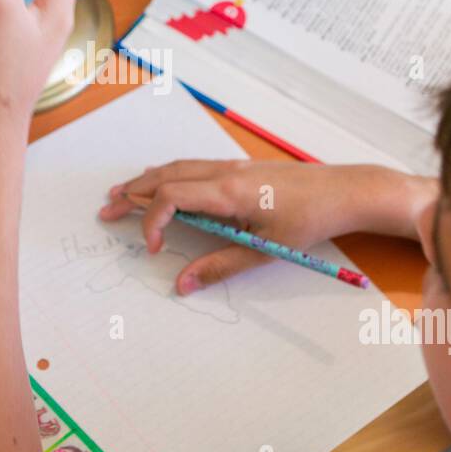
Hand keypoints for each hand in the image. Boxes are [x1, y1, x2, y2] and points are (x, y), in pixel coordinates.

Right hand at [100, 159, 431, 292]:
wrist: (345, 191)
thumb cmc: (309, 222)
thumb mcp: (264, 250)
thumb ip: (219, 266)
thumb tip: (182, 285)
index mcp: (228, 190)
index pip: (172, 196)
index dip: (151, 220)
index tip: (151, 248)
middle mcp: (224, 171)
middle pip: (165, 176)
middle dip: (132, 194)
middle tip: (105, 210)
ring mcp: (231, 166)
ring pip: (176, 167)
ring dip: (146, 181)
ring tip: (122, 195)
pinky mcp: (240, 168)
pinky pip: (192, 167)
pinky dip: (167, 176)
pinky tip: (161, 184)